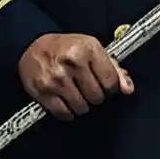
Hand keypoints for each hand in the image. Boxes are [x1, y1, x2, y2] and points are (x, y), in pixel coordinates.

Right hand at [17, 33, 133, 120]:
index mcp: (87, 49)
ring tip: (77, 93)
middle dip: (95, 96)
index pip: (110, 81)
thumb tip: (128, 88)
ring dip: (82, 105)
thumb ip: (113, 68)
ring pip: (81, 108)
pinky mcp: (44, 92)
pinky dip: (68, 112)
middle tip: (88, 88)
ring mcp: (57, 79)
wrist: (32, 45)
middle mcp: (72, 63)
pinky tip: (66, 101)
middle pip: (97, 97)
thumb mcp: (91, 48)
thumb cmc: (65, 47)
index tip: (104, 85)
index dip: (110, 87)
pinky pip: (64, 113)